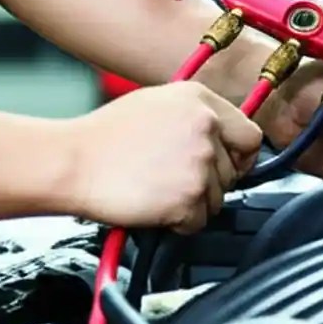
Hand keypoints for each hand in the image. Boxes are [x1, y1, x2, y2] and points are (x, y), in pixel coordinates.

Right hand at [65, 81, 262, 233]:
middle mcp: (206, 127)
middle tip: (175, 180)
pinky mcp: (188, 197)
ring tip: (158, 189)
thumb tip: (223, 139)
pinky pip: (199, 221)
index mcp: (200, 100)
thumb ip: (194, 116)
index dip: (240, 155)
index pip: (250, 135)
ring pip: (218, 198)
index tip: (228, 165)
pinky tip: (154, 205)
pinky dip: (179, 222)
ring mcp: (199, 163)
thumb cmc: (104, 137)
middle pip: (234, 171)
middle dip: (210, 182)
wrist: (72, 163)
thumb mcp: (156, 104)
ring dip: (193, 203)